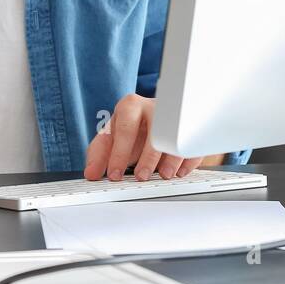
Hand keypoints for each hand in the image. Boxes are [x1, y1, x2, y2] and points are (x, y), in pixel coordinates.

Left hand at [84, 94, 203, 181]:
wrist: (156, 115)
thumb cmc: (132, 127)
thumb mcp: (111, 136)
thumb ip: (99, 154)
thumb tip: (90, 173)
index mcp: (130, 106)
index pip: (125, 128)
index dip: (119, 153)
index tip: (114, 175)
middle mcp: (153, 107)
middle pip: (153, 131)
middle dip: (147, 158)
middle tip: (141, 177)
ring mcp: (174, 116)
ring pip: (177, 136)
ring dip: (171, 159)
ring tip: (164, 175)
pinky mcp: (190, 127)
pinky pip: (193, 143)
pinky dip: (188, 160)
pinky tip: (179, 172)